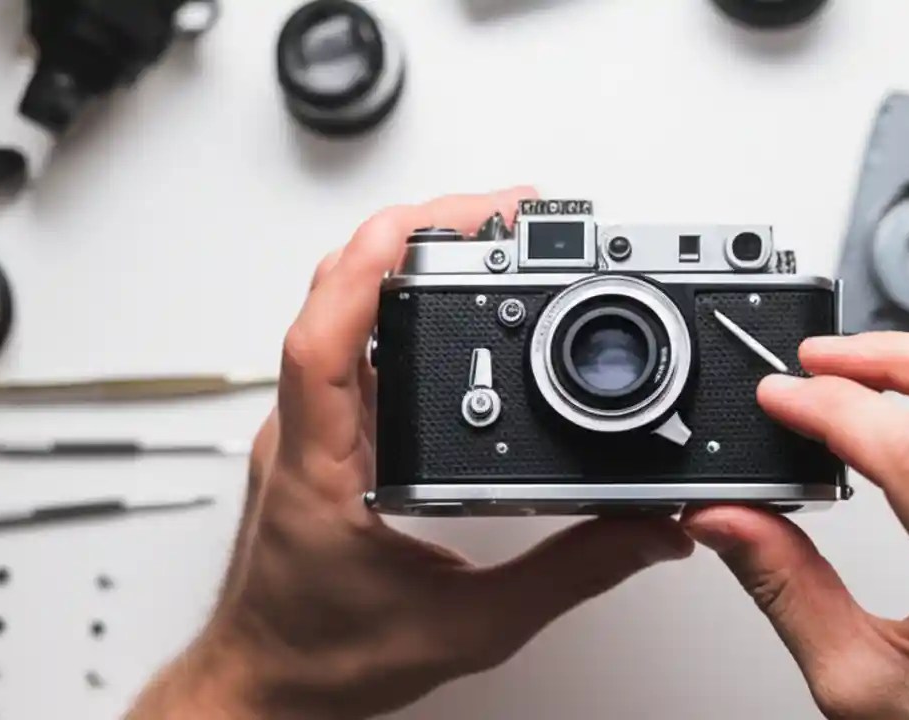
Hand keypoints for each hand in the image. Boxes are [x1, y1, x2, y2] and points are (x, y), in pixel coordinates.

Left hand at [128, 188, 692, 719]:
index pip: (322, 342)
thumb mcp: (468, 627)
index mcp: (320, 471)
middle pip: (336, 296)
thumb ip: (567, 577)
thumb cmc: (325, 659)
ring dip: (409, 259)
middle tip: (502, 214)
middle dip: (419, 234)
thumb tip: (643, 531)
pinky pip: (354, 343)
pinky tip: (454, 296)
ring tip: (488, 235)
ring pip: (343, 311)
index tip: (431, 224)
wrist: (266, 686)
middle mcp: (306, 435)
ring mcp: (311, 431)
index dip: (371, 268)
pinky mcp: (326, 436)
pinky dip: (403, 301)